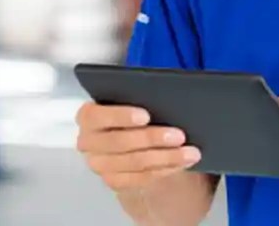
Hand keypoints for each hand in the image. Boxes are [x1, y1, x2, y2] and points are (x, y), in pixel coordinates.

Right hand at [75, 102, 202, 192]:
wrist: (126, 142)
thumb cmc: (129, 115)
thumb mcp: (129, 102)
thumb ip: (137, 98)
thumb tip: (165, 98)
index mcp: (88, 116)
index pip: (97, 115)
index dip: (121, 116)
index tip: (146, 115)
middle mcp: (88, 142)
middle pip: (120, 142)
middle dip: (152, 138)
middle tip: (179, 135)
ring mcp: (100, 164)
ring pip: (135, 162)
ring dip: (166, 157)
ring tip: (190, 151)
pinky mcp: (114, 181)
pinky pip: (142, 178)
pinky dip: (165, 169)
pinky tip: (181, 162)